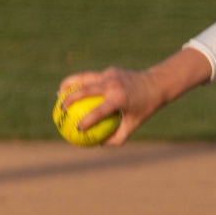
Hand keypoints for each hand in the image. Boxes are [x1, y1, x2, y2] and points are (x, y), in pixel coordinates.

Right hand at [57, 47, 212, 145]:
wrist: (156, 84)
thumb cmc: (144, 109)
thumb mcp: (133, 126)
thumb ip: (116, 138)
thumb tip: (98, 144)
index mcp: (120, 99)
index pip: (99, 111)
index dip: (87, 120)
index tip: (77, 129)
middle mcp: (113, 85)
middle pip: (86, 90)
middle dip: (70, 99)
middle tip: (61, 110)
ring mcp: (111, 75)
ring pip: (85, 78)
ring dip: (70, 84)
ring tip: (59, 94)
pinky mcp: (110, 71)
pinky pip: (92, 78)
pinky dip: (80, 83)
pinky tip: (72, 89)